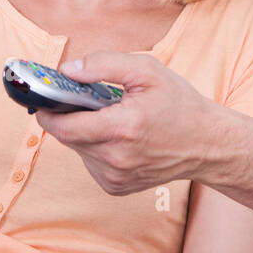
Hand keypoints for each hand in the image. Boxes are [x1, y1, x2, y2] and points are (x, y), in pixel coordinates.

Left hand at [36, 52, 222, 194]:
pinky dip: (97, 149)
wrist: (207, 144)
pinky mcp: (117, 187)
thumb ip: (104, 64)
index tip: (44, 99)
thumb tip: (68, 70)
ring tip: (111, 119)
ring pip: (79, 151)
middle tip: (84, 101)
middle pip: (69, 137)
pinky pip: (91, 164)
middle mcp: (116, 158)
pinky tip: (119, 138)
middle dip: (70, 117)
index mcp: (122, 128)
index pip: (63, 127)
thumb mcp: (147, 71)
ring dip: (85, 133)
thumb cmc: (180, 104)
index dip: (48, 111)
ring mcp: (116, 177)